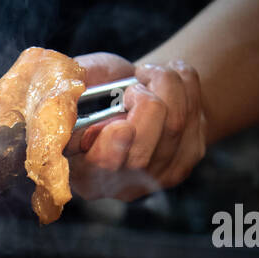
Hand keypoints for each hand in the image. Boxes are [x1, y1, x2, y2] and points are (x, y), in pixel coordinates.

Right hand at [68, 52, 206, 201]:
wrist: (131, 91)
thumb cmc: (94, 87)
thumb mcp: (73, 81)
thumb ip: (65, 91)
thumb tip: (63, 98)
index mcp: (79, 170)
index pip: (96, 172)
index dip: (110, 152)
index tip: (122, 126)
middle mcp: (115, 185)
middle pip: (141, 155)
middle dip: (145, 104)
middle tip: (135, 86)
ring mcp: (152, 179)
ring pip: (174, 127)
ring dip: (166, 83)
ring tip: (150, 72)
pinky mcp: (183, 163)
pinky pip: (195, 117)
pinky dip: (187, 85)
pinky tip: (172, 78)